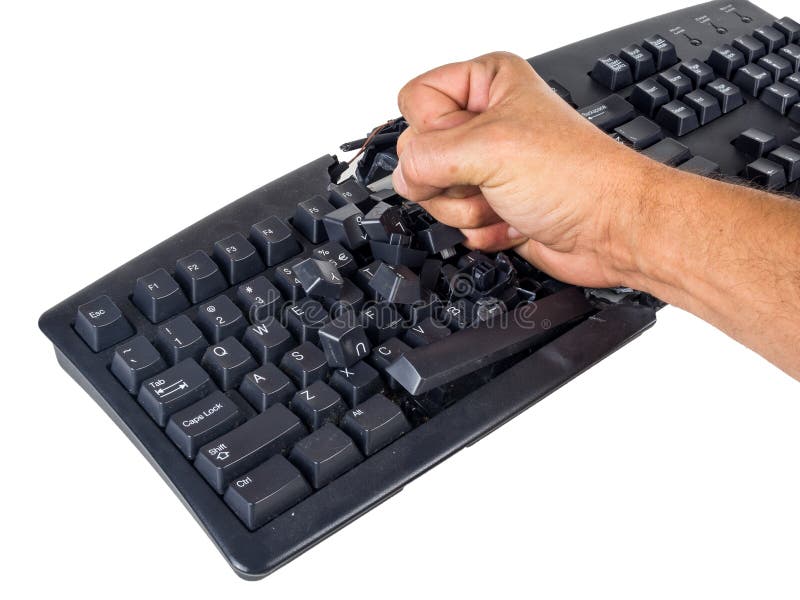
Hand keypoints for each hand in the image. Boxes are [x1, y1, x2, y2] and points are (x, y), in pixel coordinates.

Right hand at [392, 51, 656, 287]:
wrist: (611, 230)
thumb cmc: (576, 178)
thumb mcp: (489, 149)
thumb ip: (426, 157)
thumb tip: (401, 176)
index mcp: (486, 84)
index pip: (416, 100)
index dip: (432, 132)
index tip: (466, 148)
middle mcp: (483, 122)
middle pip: (419, 154)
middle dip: (452, 180)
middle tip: (490, 178)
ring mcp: (485, 167)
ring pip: (434, 193)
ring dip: (469, 209)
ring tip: (507, 200)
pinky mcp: (489, 204)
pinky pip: (455, 221)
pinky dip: (482, 229)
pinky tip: (514, 220)